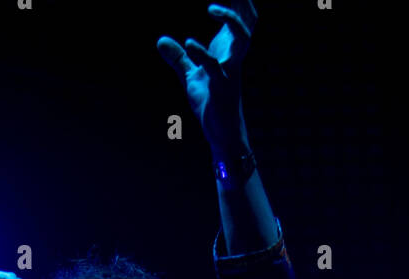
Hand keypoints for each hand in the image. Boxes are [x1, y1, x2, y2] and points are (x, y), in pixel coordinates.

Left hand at [157, 2, 256, 155]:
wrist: (222, 134)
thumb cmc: (211, 103)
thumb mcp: (191, 77)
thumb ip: (178, 57)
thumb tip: (161, 40)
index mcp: (229, 51)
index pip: (239, 18)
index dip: (237, 1)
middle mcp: (234, 57)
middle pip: (248, 21)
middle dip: (243, 3)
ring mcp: (230, 71)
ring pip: (242, 39)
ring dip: (231, 20)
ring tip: (212, 7)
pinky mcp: (222, 88)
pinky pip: (214, 67)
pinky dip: (202, 54)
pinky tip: (188, 43)